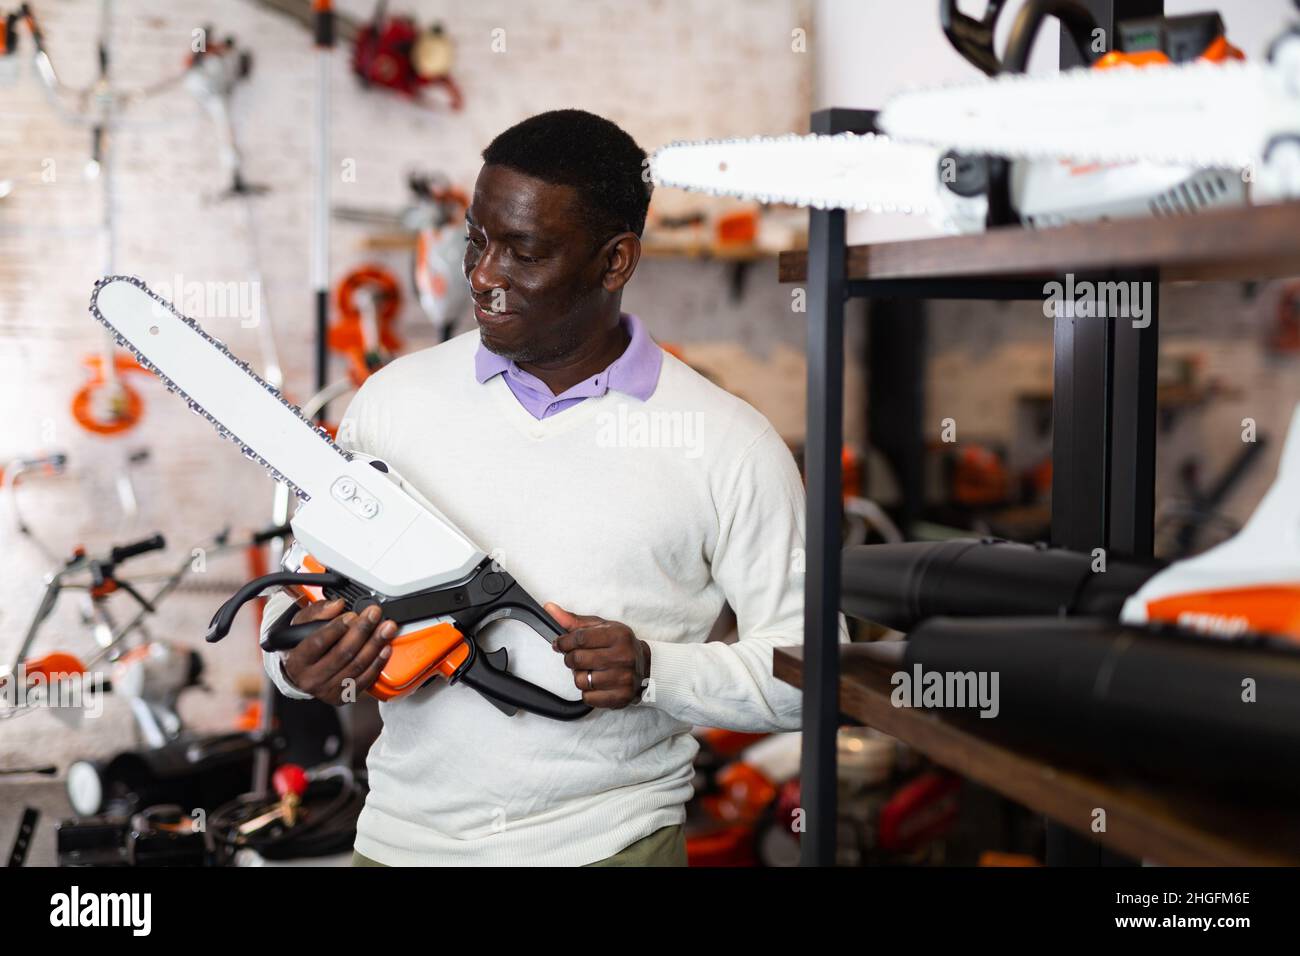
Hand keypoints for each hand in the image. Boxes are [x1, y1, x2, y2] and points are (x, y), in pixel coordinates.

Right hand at [281, 600, 395, 705]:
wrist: (301, 674)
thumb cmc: (301, 647)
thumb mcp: (301, 625)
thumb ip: (317, 612)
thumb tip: (337, 605)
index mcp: (297, 661)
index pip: (317, 643)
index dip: (337, 628)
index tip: (352, 615)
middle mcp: (311, 679)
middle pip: (342, 654)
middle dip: (362, 631)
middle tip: (374, 615)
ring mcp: (328, 690)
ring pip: (356, 666)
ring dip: (375, 645)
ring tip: (386, 628)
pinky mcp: (343, 696)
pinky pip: (365, 679)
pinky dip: (378, 663)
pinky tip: (385, 648)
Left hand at [546, 603, 650, 709]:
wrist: (646, 666)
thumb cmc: (619, 645)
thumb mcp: (601, 628)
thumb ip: (574, 620)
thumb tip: (549, 608)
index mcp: (618, 635)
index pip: (579, 638)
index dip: (564, 642)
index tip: (560, 644)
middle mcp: (623, 656)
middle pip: (577, 660)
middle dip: (570, 659)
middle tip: (576, 658)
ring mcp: (624, 678)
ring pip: (581, 680)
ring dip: (580, 676)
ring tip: (590, 671)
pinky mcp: (621, 697)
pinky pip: (588, 698)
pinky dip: (588, 692)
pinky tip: (597, 684)